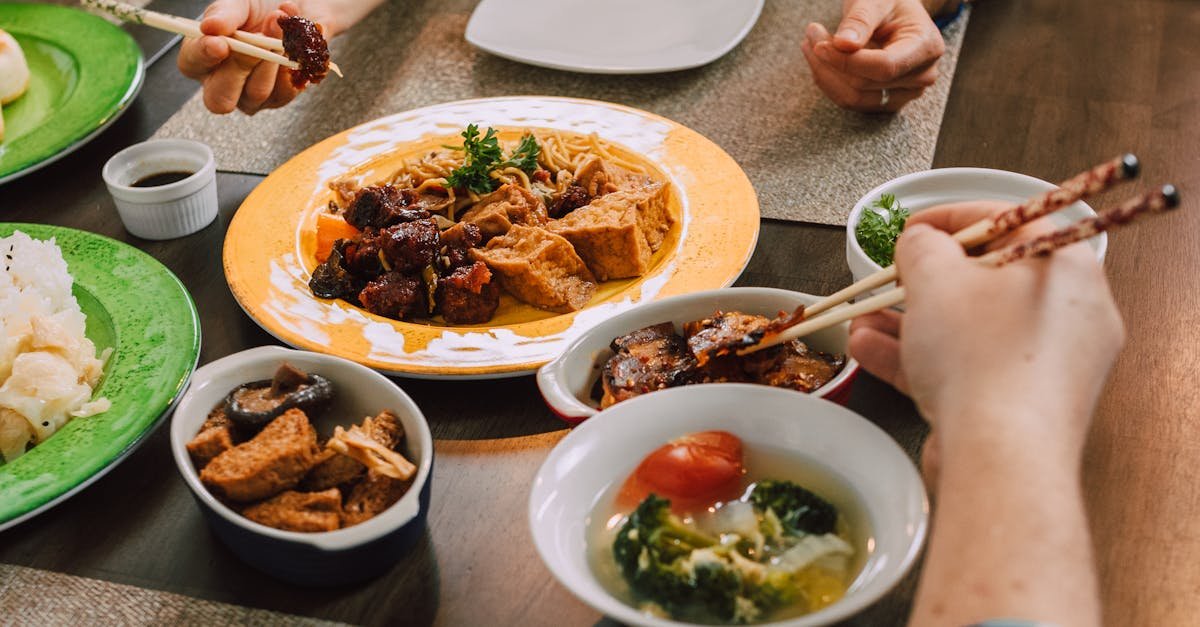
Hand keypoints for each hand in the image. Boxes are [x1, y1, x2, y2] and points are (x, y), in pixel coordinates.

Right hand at [177, 0, 330, 114]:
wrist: (298, 12)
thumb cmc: (260, 9)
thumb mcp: (240, 4)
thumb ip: (225, 14)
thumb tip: (210, 26)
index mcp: (202, 55)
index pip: (192, 63)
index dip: (204, 55)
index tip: (220, 43)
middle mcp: (222, 83)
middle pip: (220, 97)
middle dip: (241, 65)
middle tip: (258, 36)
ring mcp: (250, 96)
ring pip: (257, 92)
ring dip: (272, 59)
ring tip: (279, 28)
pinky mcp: (278, 98)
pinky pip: (284, 92)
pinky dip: (290, 65)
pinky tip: (294, 44)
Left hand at [801, 0, 945, 111]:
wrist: (895, 13)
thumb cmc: (889, 2)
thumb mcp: (875, 0)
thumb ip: (860, 20)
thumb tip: (843, 44)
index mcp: (926, 47)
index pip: (884, 67)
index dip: (847, 61)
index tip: (819, 46)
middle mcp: (921, 76)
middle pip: (864, 84)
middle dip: (830, 61)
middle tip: (812, 33)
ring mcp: (905, 93)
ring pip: (853, 98)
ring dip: (824, 73)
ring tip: (812, 43)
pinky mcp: (886, 101)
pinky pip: (850, 101)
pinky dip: (830, 81)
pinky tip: (821, 59)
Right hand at [849, 202, 1124, 469]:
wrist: (1000, 459)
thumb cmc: (981, 358)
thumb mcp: (936, 280)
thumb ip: (921, 247)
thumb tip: (919, 241)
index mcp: (1066, 270)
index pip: (1013, 221)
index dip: (955, 218)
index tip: (912, 226)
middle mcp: (1067, 316)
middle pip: (989, 281)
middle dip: (924, 280)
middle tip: (891, 277)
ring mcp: (1045, 366)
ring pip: (970, 330)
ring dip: (910, 322)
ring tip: (861, 318)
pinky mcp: (1020, 406)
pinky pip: (967, 369)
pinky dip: (922, 358)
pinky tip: (868, 351)